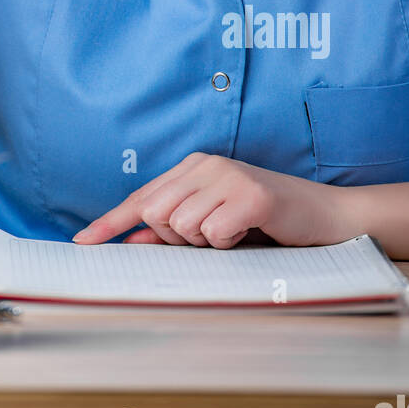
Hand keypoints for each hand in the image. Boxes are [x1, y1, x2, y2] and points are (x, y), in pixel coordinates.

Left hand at [72, 152, 347, 248]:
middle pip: (155, 213)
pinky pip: (213, 232)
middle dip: (176, 238)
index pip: (142, 198)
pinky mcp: (251, 193)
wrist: (326, 219)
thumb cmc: (267, 224)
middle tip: (213, 237)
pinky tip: (249, 232)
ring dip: (206, 243)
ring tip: (235, 233)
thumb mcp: (215, 228)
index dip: (111, 222)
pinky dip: (229, 242)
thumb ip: (175, 232)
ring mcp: (228, 175)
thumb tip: (132, 243)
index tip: (82, 242)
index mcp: (193, 166)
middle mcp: (206, 164)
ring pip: (182, 225)